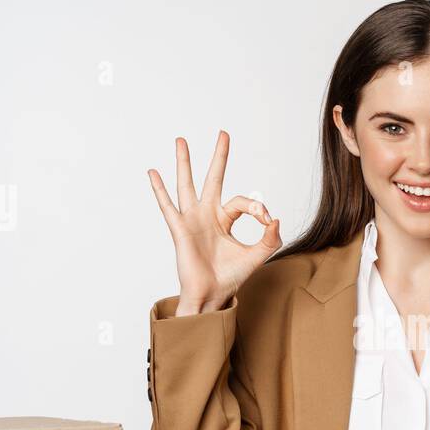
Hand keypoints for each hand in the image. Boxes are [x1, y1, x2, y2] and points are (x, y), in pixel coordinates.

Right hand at [148, 131, 281, 314]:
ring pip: (187, 185)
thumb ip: (270, 239)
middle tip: (224, 134)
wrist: (213, 295)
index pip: (243, 202)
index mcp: (225, 219)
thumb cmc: (230, 277)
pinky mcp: (180, 230)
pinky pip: (168, 206)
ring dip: (184, 162)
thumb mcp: (257, 256)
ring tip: (181, 140)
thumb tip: (276, 220)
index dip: (258, 208)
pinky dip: (159, 189)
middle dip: (219, 157)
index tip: (267, 220)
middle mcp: (208, 215)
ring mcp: (192, 220)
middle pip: (214, 179)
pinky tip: (153, 172)